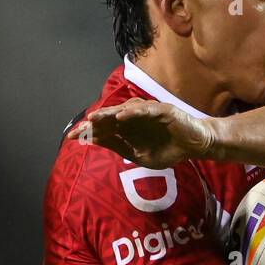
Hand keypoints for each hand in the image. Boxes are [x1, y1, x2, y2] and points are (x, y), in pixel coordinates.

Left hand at [65, 98, 214, 168]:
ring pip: (124, 110)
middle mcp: (134, 118)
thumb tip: (95, 140)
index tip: (70, 138)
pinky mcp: (162, 110)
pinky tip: (121, 116)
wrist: (194, 146)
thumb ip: (118, 146)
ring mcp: (147, 112)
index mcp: (126, 129)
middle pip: (109, 118)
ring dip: (108, 114)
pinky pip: (146, 110)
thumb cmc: (167, 150)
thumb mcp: (138, 154)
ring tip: (94, 118)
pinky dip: (133, 112)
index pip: (103, 128)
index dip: (88, 132)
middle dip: (93, 123)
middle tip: (78, 129)